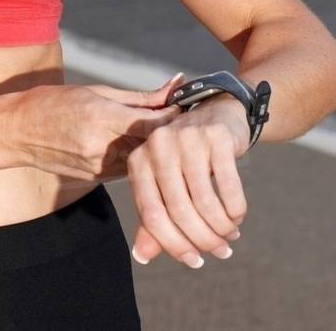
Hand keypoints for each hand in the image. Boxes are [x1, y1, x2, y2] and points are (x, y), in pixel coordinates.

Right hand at [14, 75, 185, 185]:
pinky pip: (129, 169)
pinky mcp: (98, 180)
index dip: (173, 116)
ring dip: (156, 147)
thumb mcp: (96, 91)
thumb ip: (138, 97)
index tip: (187, 107)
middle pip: (151, 144)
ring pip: (143, 159)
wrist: (19, 132)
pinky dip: (138, 157)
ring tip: (168, 135)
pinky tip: (141, 147)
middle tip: (186, 121)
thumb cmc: (55, 103)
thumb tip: (174, 86)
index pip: (151, 122)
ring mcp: (100, 168)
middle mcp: (102, 146)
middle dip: (169, 133)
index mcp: (101, 118)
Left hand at [129, 92, 250, 268]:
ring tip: (230, 234)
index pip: (151, 215)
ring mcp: (187, 138)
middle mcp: (158, 146)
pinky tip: (238, 216)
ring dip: (222, 227)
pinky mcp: (216, 136)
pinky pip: (228, 187)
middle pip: (179, 211)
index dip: (173, 244)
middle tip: (221, 251)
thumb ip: (154, 219)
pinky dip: (235, 210)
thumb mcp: (165, 184)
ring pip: (205, 202)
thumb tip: (141, 256)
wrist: (217, 113)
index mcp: (139, 161)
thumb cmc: (186, 158)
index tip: (195, 262)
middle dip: (203, 240)